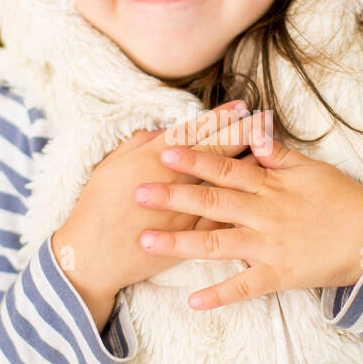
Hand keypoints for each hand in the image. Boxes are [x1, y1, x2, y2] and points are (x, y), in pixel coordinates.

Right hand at [51, 101, 254, 307]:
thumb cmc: (96, 208)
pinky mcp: (190, 238)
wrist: (93, 257)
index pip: (193, 133)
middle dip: (243, 133)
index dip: (219, 119)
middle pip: (216, 154)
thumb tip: (165, 130)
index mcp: (152, 161)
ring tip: (269, 150)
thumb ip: (140, 144)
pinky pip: (223, 218)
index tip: (241, 106)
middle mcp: (174, 182)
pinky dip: (242, 205)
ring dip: (249, 165)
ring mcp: (185, 212)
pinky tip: (262, 193)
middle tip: (266, 118)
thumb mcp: (111, 166)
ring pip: (224, 184)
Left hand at [132, 112, 362, 308]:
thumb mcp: (310, 168)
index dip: (195, 159)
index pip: (226, 168)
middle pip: (212, 204)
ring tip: (146, 242)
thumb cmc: (339, 198)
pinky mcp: (279, 275)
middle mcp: (265, 214)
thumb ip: (277, 153)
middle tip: (136, 193)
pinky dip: (219, 295)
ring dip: (180, 245)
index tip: (164, 149)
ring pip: (219, 245)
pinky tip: (192, 302)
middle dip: (173, 198)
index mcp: (270, 185)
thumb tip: (252, 128)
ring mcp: (270, 246)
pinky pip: (245, 287)